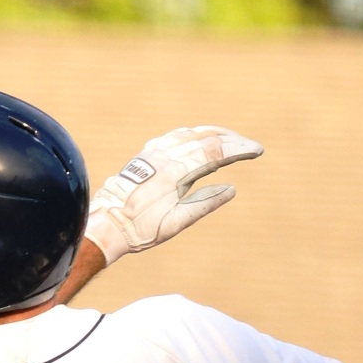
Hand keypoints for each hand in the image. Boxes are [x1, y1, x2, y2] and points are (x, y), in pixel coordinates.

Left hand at [84, 126, 263, 264]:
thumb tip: (231, 189)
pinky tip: (196, 138)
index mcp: (175, 173)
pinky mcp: (144, 156)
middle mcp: (164, 157)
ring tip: (229, 138)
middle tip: (248, 145)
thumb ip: (204, 204)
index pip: (215, 152)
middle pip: (205, 137)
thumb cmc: (140, 230)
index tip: (257, 150)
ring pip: (188, 133)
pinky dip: (191, 135)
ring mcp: (152, 154)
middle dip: (231, 138)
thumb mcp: (176, 223)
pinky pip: (173, 137)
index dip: (238, 148)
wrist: (105, 225)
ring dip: (212, 133)